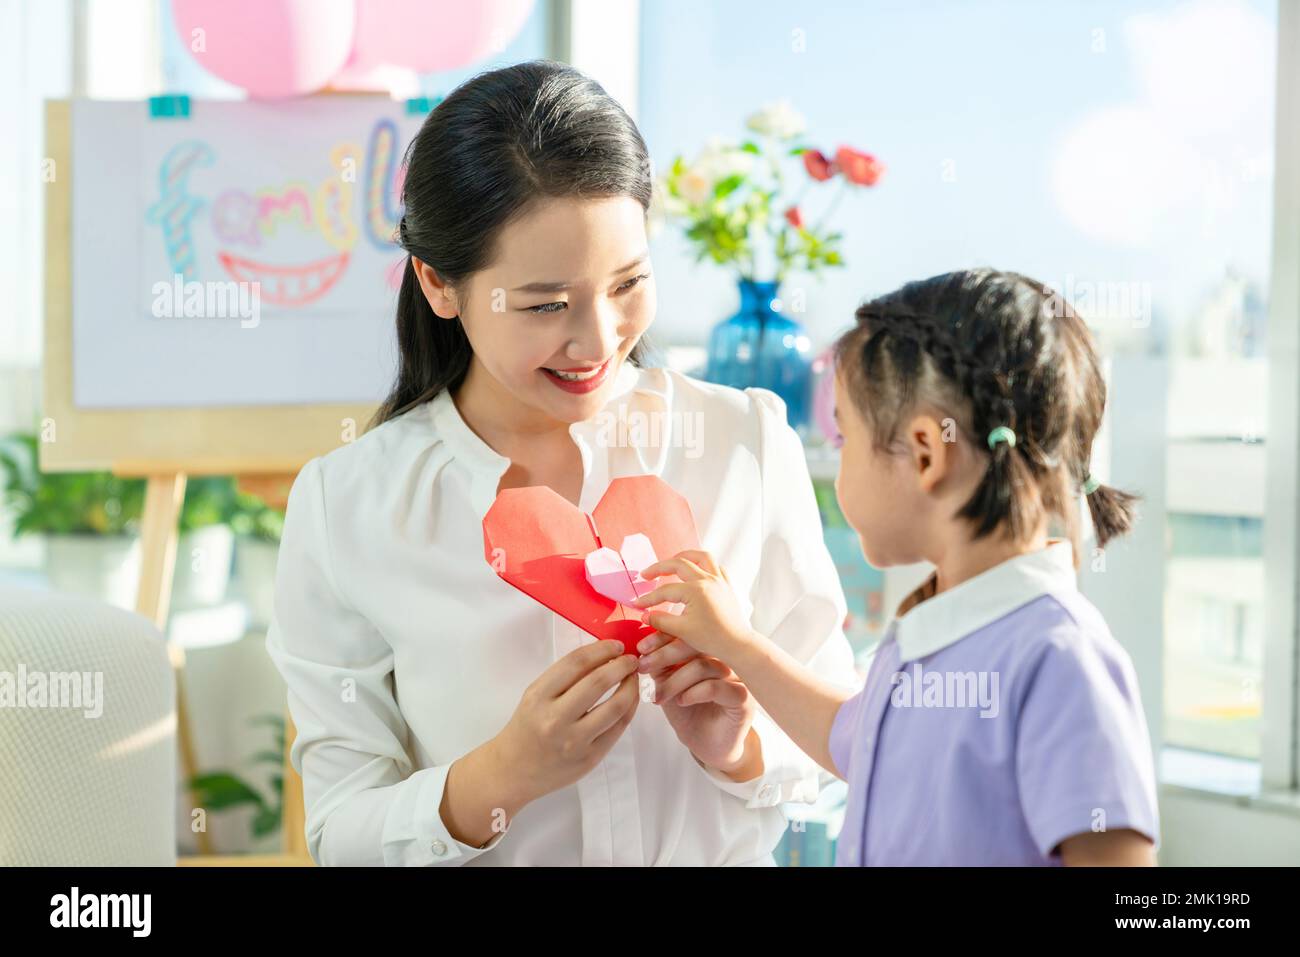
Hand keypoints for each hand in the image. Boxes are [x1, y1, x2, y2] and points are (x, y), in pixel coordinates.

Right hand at [491, 639, 639, 805]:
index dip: (601, 649)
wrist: (514, 770)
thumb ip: (565, 678)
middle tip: (632, 658)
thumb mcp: (535, 696)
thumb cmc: (527, 727)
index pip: (576, 663)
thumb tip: (602, 656)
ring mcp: (574, 741)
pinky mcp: (589, 758)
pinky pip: (618, 728)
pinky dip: (629, 709)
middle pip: (598, 682)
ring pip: (615, 707)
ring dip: (631, 686)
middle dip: (621, 665)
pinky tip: (631, 698)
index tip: (616, 645)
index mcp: (539, 696)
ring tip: (634, 677)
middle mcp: (555, 718)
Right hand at [632, 549, 760, 660]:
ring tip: (671, 562)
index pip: (665, 590)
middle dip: (659, 568)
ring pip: (701, 557)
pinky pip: (716, 566)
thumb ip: (660, 620)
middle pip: (679, 564)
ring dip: (684, 556)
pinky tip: (696, 571)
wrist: (737, 645)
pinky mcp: (727, 585)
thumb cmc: (712, 639)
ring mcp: (720, 580)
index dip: (648, 598)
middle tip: (646, 574)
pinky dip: (704, 565)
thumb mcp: (681, 631)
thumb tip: (644, 614)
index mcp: (695, 590)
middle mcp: (708, 580)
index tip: (636, 604)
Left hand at [632, 550, 761, 775]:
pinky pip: (718, 687)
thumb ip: (659, 666)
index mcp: (707, 650)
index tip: (640, 648)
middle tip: (644, 667)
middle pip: (696, 644)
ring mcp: (736, 677)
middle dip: (665, 655)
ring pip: (704, 665)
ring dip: (675, 680)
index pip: (687, 633)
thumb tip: (638, 648)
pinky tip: (681, 701)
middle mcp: (725, 659)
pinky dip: (694, 692)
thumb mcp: (667, 685)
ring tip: (658, 695)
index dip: (662, 637)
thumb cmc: (689, 713)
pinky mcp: (743, 698)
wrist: (709, 746)